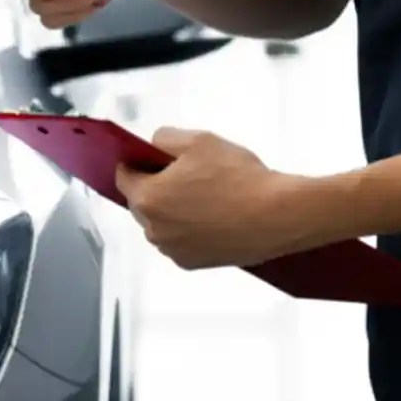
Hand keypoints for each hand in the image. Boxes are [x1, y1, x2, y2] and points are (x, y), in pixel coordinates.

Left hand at [116, 128, 316, 268]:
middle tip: (186, 175)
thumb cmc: (238, 177)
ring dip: (172, 211)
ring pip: (161, 224)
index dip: (135, 164)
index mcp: (147, 198)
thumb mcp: (198, 140)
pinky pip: (179, 242)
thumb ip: (164, 138)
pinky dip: (188, 230)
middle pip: (141, 203)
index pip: (123, 178)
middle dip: (156, 188)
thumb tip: (153, 146)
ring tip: (205, 196)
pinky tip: (213, 217)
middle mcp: (153, 230)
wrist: (278, 216)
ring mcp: (172, 250)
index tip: (148, 159)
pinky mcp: (192, 263)